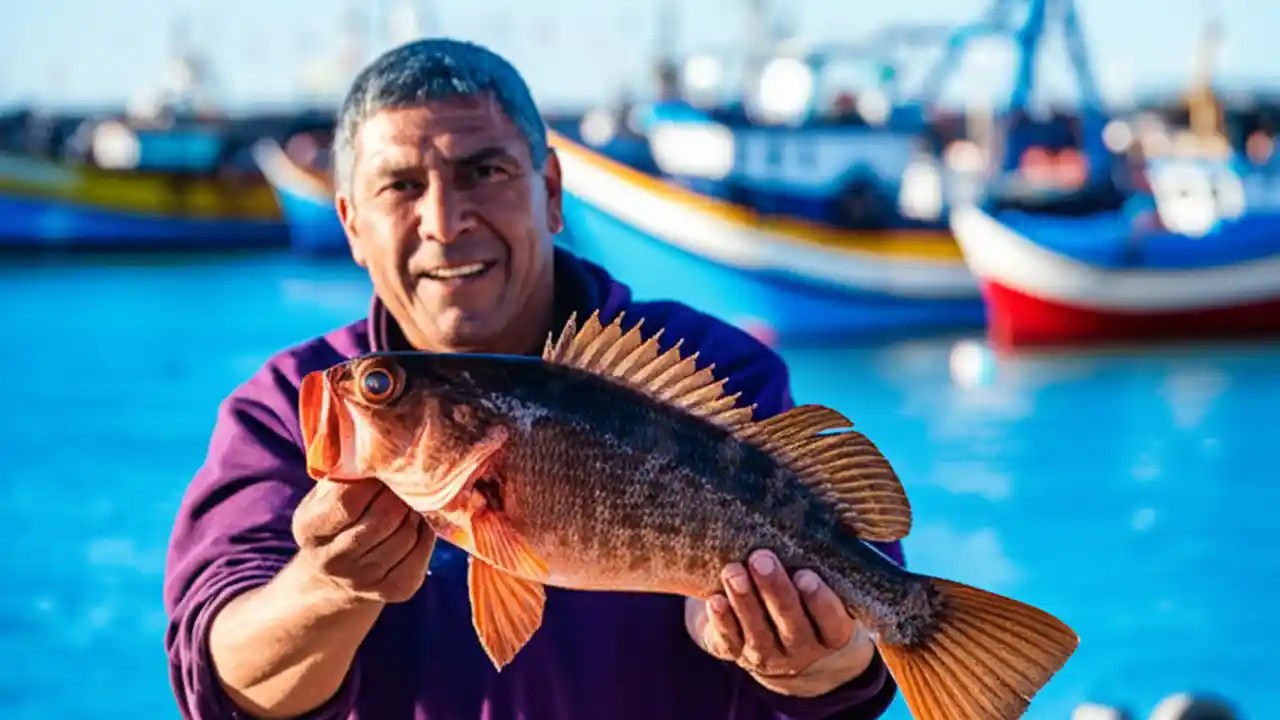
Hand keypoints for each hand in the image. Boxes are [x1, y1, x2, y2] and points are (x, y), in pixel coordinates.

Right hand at [291, 479, 434, 603]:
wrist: (334, 575)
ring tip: (411, 499)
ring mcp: (363, 580)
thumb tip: (376, 445)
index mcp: (308, 528)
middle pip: (383, 519)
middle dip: (400, 495)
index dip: (372, 482)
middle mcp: (331, 560)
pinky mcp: (394, 590)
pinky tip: (418, 521)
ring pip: (407, 534)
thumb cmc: (335, 517)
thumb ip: (345, 472)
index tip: (382, 468)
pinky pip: (422, 551)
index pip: (347, 501)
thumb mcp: (325, 493)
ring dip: (415, 511)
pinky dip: (426, 531)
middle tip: (407, 479)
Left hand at [685, 549, 877, 696]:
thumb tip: (836, 501)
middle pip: (791, 623)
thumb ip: (831, 552)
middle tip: (761, 558)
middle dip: (775, 590)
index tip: (806, 575)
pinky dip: (722, 622)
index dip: (820, 601)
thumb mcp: (825, 576)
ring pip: (757, 632)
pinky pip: (728, 642)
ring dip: (744, 600)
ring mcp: (768, 655)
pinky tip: (715, 600)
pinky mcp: (735, 653)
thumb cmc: (803, 585)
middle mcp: (803, 649)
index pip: (833, 621)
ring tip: (733, 570)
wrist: (774, 631)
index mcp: (833, 632)